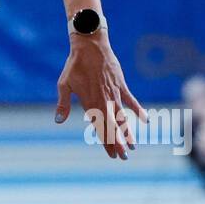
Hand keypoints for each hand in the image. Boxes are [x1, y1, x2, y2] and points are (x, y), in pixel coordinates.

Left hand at [55, 32, 146, 159]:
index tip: (112, 155)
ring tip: (133, 146)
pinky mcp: (122, 85)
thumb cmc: (74, 65)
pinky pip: (132, 101)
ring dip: (128, 132)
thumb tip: (58, 121)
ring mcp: (115, 94)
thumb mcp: (64, 84)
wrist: (90, 46)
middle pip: (113, 126)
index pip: (100, 128)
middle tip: (124, 157)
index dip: (106, 142)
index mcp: (90, 103)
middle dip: (118, 143)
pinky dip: (138, 110)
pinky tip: (146, 120)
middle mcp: (105, 101)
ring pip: (123, 117)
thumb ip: (63, 104)